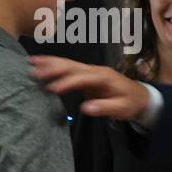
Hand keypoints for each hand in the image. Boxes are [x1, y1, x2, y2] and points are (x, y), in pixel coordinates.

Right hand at [29, 56, 148, 120]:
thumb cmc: (131, 103)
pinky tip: (41, 62)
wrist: (140, 97)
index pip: (83, 78)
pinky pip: (68, 67)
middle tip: (34, 72)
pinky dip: (54, 64)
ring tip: (31, 62)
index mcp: (104, 77)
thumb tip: (86, 108)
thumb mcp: (121, 109)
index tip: (52, 89)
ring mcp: (91, 71)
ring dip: (50, 63)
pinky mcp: (86, 75)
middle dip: (53, 68)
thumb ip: (104, 108)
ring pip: (68, 64)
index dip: (67, 83)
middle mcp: (96, 70)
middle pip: (72, 66)